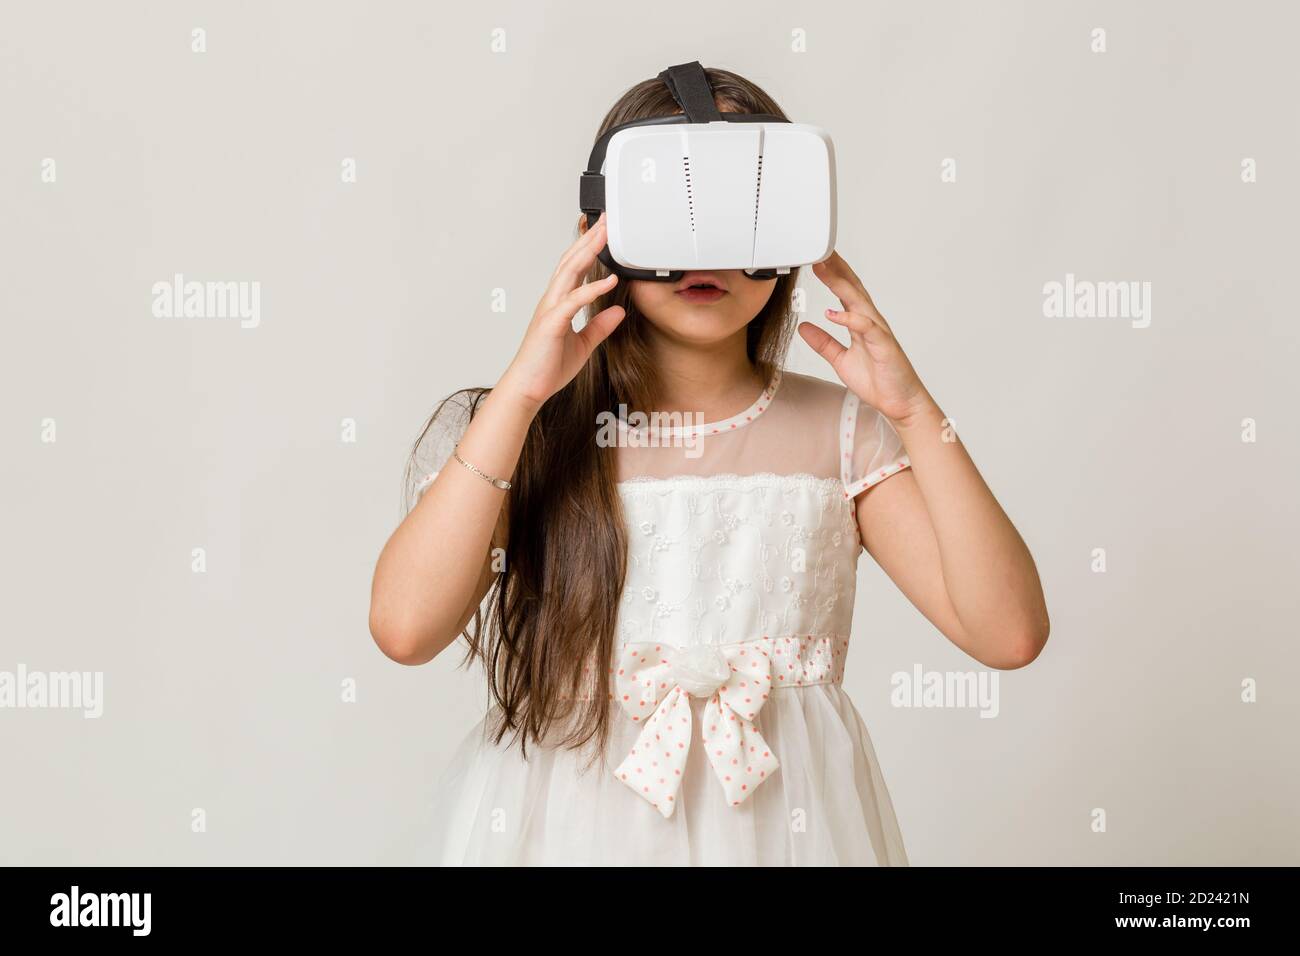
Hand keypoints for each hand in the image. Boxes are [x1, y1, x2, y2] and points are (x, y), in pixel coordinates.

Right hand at [496, 213, 625, 410]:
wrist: (528, 388)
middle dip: (589, 239)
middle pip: (571, 261)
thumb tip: (618, 311)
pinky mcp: (552, 323)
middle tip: (607, 221)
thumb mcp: (584, 344)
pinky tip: (608, 280)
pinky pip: (573, 301)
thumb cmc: (547, 367)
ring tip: (605, 235)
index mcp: (559, 303)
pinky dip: (591, 289)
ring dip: (588, 252)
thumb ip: (600, 326)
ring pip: (569, 272)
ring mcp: (550, 310)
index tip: (605, 232)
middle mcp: (553, 301)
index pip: (575, 268)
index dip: (589, 247)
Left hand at [798, 252, 931, 424]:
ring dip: (840, 284)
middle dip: (836, 268)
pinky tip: (832, 313)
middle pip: (852, 288)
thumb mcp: (841, 360)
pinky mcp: (883, 346)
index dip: (831, 274)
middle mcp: (870, 321)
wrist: (899, 402)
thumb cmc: (878, 380)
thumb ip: (824, 343)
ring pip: (858, 301)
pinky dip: (849, 319)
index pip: (844, 292)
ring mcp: (878, 332)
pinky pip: (865, 328)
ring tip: (822, 268)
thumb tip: (803, 327)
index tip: (815, 258)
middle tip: (818, 250)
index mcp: (860, 323)